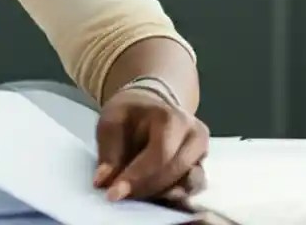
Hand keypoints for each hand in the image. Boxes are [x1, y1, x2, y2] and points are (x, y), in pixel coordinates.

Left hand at [93, 88, 208, 202]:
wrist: (149, 108)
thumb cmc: (130, 115)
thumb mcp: (111, 122)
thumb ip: (109, 151)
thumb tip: (103, 180)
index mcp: (173, 117)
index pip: (160, 154)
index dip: (137, 176)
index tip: (113, 193)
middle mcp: (195, 135)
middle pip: (175, 171)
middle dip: (145, 187)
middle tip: (120, 195)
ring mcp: (202, 154)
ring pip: (187, 185)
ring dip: (159, 193)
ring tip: (135, 193)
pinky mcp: (201, 170)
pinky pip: (190, 190)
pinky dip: (171, 196)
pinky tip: (151, 195)